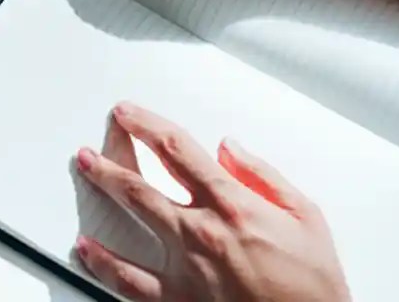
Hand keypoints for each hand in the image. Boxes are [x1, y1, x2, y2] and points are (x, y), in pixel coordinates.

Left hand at [74, 103, 349, 301]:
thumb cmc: (313, 285)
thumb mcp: (306, 215)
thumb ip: (263, 175)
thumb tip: (230, 148)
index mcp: (233, 204)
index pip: (177, 149)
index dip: (147, 125)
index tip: (128, 115)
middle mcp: (203, 230)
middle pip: (142, 182)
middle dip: (112, 156)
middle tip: (95, 143)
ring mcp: (186, 266)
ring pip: (131, 219)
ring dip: (103, 189)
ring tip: (86, 170)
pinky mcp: (177, 299)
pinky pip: (129, 280)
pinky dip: (102, 262)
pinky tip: (85, 248)